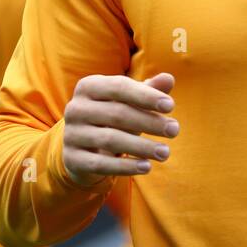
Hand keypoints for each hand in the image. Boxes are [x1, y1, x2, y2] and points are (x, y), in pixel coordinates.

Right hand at [62, 72, 178, 186]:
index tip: (171, 106)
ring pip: (110, 140)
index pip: (119, 87)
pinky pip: (101, 164)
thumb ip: (149, 90)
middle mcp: (75, 108)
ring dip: (142, 147)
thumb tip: (169, 79)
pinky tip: (146, 167)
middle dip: (149, 122)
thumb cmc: (113, 117)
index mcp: (89, 86)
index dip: (146, 95)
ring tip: (165, 152)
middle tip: (174, 130)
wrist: (83, 147)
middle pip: (117, 114)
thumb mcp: (130, 102)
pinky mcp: (72, 159)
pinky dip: (125, 166)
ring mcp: (71, 134)